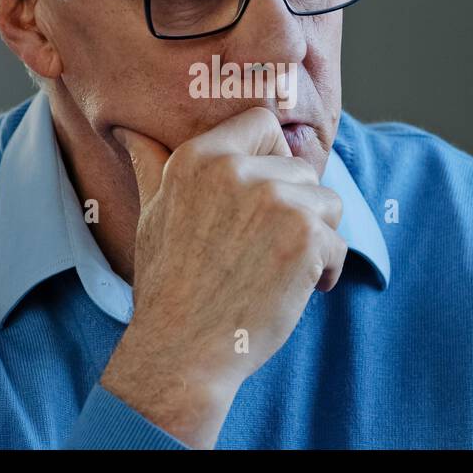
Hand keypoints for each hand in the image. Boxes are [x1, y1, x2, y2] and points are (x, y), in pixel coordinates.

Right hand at [99, 106, 346, 447]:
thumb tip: (133, 132)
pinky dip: (325, 271)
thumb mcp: (152, 214)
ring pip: (327, 203)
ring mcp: (275, 201)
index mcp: (199, 158)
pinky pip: (339, 243)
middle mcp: (238, 170)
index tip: (264, 196)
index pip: (262, 123)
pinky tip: (292, 290)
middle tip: (264, 250)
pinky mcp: (305, 237)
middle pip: (301, 169)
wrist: (182, 350)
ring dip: (314, 237)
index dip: (272, 156)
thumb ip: (152, 166)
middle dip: (295, 208)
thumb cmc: (167, 285)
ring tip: (278, 268)